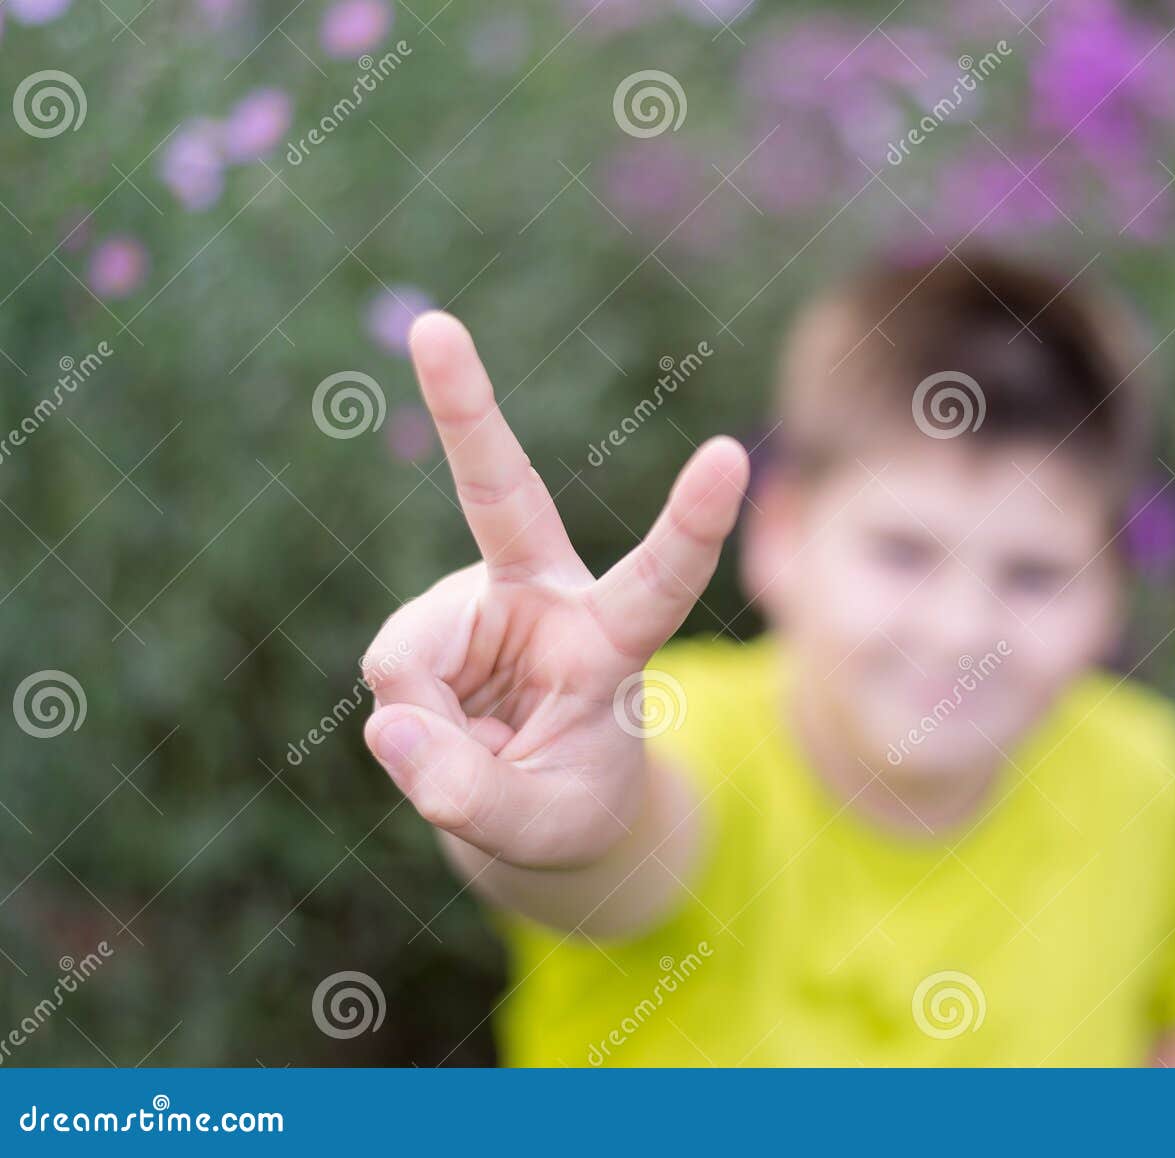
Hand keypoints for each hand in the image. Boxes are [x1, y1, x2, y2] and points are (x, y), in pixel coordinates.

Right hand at [361, 312, 747, 867]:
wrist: (540, 797)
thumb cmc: (569, 804)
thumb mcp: (542, 828)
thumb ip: (473, 795)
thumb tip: (386, 724)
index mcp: (613, 640)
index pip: (660, 581)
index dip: (692, 524)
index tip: (729, 454)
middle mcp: (547, 597)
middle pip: (502, 496)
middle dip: (465, 411)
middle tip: (435, 328)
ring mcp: (478, 602)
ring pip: (412, 664)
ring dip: (431, 734)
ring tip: (481, 756)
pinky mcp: (428, 623)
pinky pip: (391, 682)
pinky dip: (409, 731)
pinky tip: (449, 733)